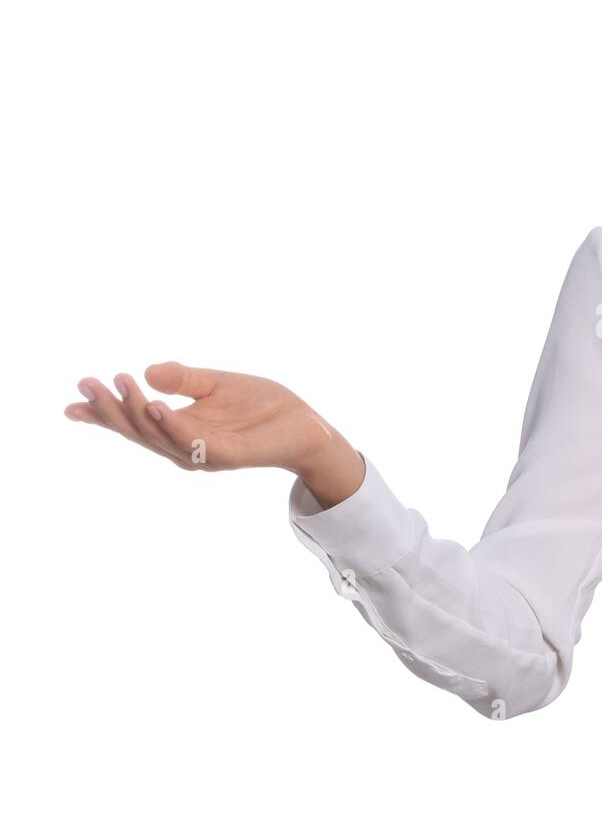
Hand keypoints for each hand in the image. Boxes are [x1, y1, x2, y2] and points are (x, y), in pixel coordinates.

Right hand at [62, 360, 352, 478]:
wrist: (307, 425)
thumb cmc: (262, 406)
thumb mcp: (217, 384)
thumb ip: (184, 379)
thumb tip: (148, 370)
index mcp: (180, 428)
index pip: (134, 423)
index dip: (103, 416)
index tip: (71, 402)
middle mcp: (186, 445)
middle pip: (138, 431)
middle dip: (110, 409)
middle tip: (87, 383)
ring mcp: (206, 453)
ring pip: (161, 437)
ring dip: (137, 413)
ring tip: (119, 386)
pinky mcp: (229, 455)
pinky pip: (194, 442)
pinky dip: (173, 427)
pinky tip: (156, 407)